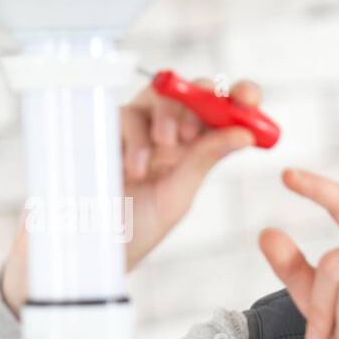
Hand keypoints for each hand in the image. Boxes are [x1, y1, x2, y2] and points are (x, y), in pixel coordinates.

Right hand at [0, 76, 259, 316]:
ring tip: (166, 149)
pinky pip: (126, 112)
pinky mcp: (104, 127)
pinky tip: (135, 169)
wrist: (88, 245)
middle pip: (194, 92)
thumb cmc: (135, 225)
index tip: (250, 98)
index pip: (224, 111)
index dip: (239, 96)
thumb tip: (245, 132)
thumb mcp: (178, 194)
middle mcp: (170, 132)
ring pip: (160, 94)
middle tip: (204, 122)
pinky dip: (136, 137)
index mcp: (197, 148)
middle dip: (203, 98)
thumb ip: (206, 158)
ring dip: (170, 115)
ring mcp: (137, 127)